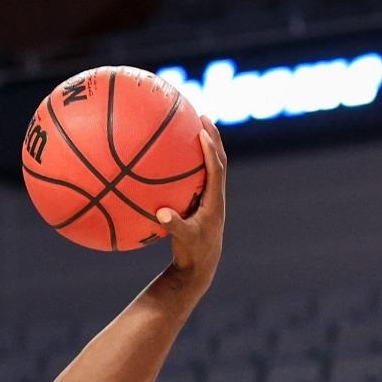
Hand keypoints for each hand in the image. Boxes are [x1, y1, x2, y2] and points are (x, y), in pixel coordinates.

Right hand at [158, 118, 226, 282]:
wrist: (201, 264)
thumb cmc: (193, 252)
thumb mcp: (183, 240)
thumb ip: (175, 227)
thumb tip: (162, 213)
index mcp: (214, 200)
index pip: (216, 169)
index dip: (211, 150)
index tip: (202, 132)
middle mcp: (215, 195)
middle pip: (219, 160)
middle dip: (213, 137)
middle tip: (203, 117)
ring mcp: (210, 197)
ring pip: (212, 165)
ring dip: (207, 145)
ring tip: (195, 125)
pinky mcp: (202, 201)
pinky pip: (199, 175)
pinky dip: (192, 161)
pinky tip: (176, 154)